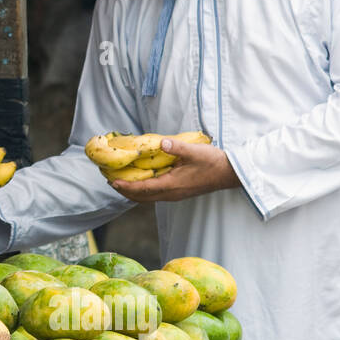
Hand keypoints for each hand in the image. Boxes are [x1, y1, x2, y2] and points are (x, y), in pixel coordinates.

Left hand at [107, 137, 239, 202]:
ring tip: (120, 181)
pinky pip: (155, 194)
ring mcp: (175, 195)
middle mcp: (171, 194)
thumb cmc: (213, 162)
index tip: (112, 181)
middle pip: (141, 197)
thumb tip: (161, 142)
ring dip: (132, 191)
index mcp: (171, 185)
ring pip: (147, 197)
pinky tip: (140, 181)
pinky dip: (143, 190)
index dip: (125, 186)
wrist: (230, 174)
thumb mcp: (194, 151)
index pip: (142, 189)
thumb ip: (176, 147)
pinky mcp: (178, 192)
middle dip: (124, 190)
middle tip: (110, 180)